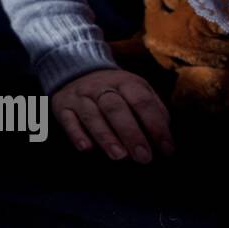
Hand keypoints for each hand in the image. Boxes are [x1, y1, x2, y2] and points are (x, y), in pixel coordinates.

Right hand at [51, 68, 173, 162]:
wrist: (76, 70)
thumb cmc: (115, 90)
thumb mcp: (137, 90)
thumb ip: (154, 110)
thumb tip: (165, 138)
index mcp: (125, 82)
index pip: (142, 102)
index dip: (156, 126)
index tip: (166, 149)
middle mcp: (100, 87)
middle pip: (115, 108)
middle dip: (131, 134)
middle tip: (143, 157)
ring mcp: (79, 96)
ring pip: (91, 115)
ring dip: (106, 136)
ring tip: (119, 156)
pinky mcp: (61, 106)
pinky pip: (67, 120)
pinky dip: (76, 134)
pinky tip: (86, 148)